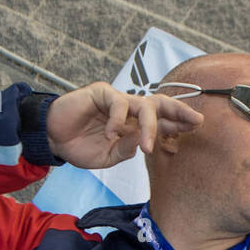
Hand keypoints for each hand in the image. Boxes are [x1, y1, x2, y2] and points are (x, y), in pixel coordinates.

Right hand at [45, 82, 203, 167]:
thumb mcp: (108, 156)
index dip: (179, 124)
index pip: (162, 121)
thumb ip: (126, 149)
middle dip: (180, 110)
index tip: (196, 129)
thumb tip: (142, 142)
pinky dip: (118, 121)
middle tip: (196, 120)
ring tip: (147, 146)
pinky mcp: (102, 93)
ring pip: (144, 105)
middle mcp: (130, 110)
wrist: (52, 138)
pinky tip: (110, 135)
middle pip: (161, 104)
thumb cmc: (80, 146)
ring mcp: (117, 100)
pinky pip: (119, 103)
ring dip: (150, 126)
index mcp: (134, 125)